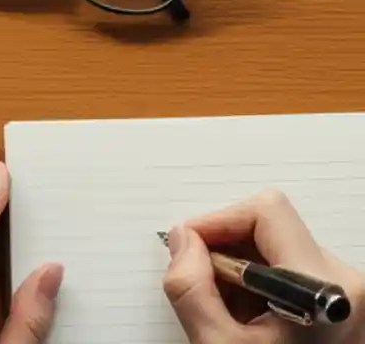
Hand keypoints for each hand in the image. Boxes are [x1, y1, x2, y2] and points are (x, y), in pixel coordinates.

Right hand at [162, 189, 364, 343]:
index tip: (189, 247)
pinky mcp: (341, 300)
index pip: (265, 212)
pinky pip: (289, 268)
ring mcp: (347, 291)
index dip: (217, 222)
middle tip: (205, 290)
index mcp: (323, 288)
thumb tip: (183, 243)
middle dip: (224, 254)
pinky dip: (257, 285)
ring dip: (239, 272)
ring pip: (276, 248)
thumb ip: (190, 288)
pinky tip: (250, 319)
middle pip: (269, 228)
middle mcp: (346, 282)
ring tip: (231, 315)